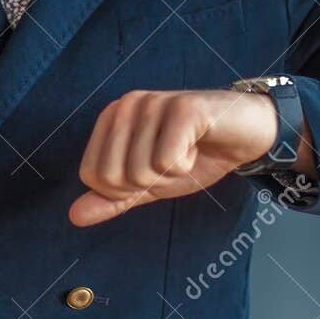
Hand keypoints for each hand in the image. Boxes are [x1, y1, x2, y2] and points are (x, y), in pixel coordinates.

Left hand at [68, 87, 281, 227]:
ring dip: (170, 175)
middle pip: (112, 176)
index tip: (153, 171)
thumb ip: (114, 198)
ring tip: (187, 151)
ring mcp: (154, 102)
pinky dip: (187, 165)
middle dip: (147, 184)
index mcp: (112, 118)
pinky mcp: (183, 108)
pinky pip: (168, 160)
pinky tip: (198, 146)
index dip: (123, 190)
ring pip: (140, 171)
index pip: (92, 176)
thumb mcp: (151, 184)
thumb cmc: (197, 154)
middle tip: (172, 163)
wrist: (246, 135)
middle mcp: (127, 105)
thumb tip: (74, 216)